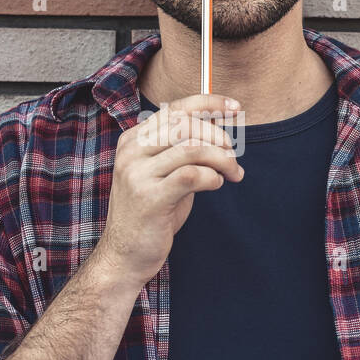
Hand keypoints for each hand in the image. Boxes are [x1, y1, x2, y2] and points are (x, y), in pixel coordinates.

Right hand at [93, 92, 243, 289]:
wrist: (125, 255)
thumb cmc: (151, 214)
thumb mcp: (162, 173)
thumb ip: (182, 149)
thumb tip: (219, 128)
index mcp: (133, 140)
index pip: (175, 108)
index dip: (209, 104)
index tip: (235, 108)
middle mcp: (131, 152)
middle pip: (186, 124)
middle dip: (219, 136)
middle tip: (233, 157)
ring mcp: (137, 174)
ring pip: (192, 147)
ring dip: (222, 159)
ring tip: (231, 173)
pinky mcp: (150, 198)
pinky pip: (192, 174)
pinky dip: (212, 177)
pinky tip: (215, 184)